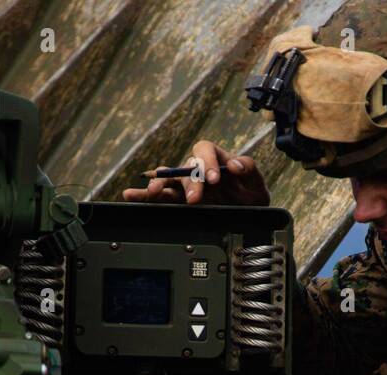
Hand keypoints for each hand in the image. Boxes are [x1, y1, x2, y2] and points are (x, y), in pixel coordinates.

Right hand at [122, 140, 269, 205]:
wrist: (249, 213)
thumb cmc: (251, 193)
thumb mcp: (256, 181)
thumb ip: (248, 168)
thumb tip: (234, 165)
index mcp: (215, 158)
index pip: (204, 149)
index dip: (206, 161)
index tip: (214, 178)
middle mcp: (198, 169)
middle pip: (186, 168)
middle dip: (189, 182)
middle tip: (195, 199)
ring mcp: (187, 186)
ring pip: (168, 180)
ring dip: (160, 185)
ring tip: (153, 191)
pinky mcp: (180, 201)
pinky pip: (161, 196)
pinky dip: (144, 195)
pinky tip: (130, 195)